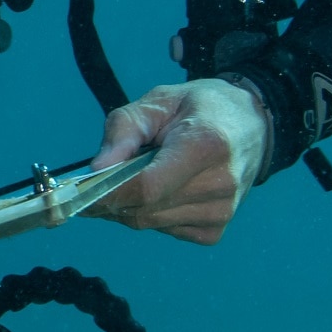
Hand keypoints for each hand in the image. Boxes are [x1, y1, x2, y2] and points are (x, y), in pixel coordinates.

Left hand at [88, 78, 270, 246]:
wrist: (252, 125)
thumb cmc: (200, 109)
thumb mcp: (159, 101)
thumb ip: (124, 131)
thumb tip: (97, 169)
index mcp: (206, 145)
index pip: (146, 187)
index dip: (108, 193)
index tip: (80, 191)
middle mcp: (219, 184)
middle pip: (144, 209)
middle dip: (112, 200)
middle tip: (96, 183)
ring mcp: (221, 212)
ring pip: (151, 223)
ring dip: (130, 207)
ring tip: (134, 179)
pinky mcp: (215, 230)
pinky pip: (166, 230)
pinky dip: (152, 215)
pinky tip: (161, 192)